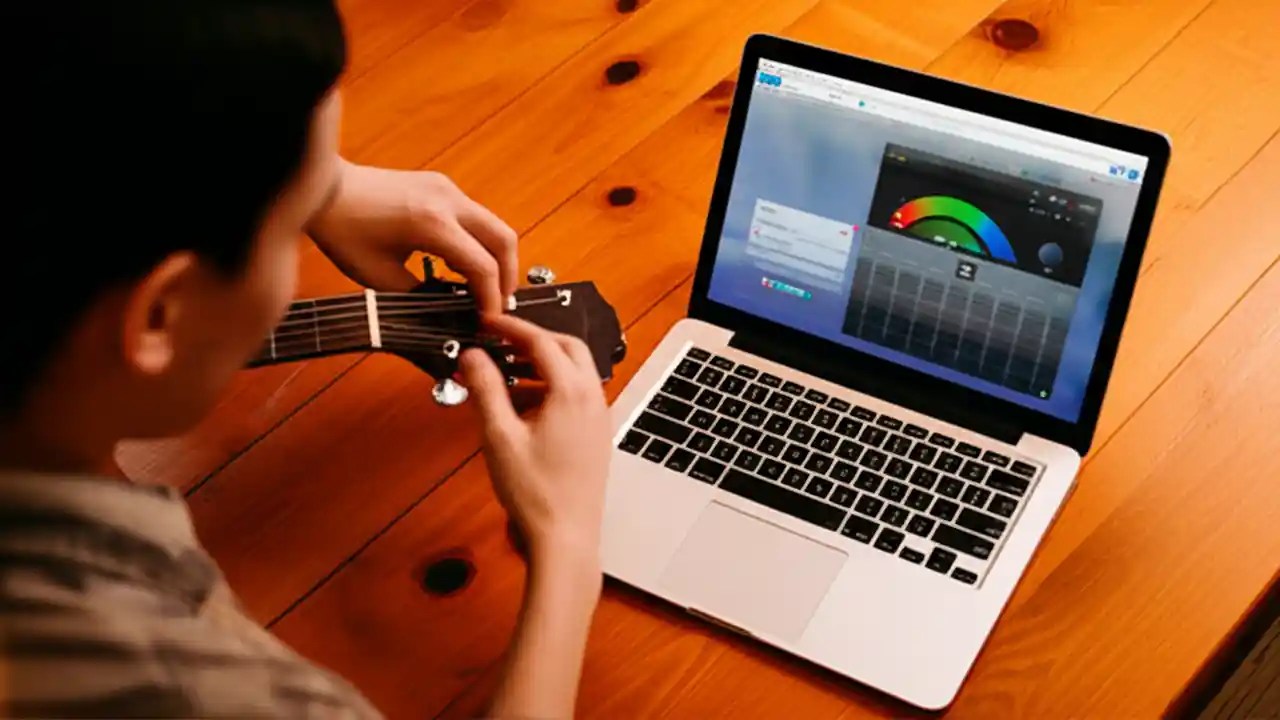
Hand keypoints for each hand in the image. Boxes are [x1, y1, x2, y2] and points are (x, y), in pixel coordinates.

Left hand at [307, 159, 517, 314]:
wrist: (325, 190)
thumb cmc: (344, 230)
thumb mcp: (381, 278)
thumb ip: (421, 297)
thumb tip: (447, 314)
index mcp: (433, 224)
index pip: (483, 266)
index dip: (491, 299)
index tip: (490, 321)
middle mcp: (447, 200)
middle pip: (503, 240)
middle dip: (507, 276)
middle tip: (498, 304)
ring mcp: (447, 188)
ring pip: (493, 226)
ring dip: (494, 258)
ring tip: (481, 289)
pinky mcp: (442, 186)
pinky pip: (475, 217)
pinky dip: (478, 242)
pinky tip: (461, 264)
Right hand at [459, 315, 611, 561]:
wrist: (566, 537)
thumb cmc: (535, 493)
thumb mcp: (499, 436)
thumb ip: (485, 389)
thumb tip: (474, 355)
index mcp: (572, 392)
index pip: (541, 341)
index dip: (511, 327)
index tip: (488, 322)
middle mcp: (593, 399)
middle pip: (567, 348)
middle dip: (533, 340)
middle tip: (500, 342)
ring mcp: (599, 417)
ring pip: (574, 372)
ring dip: (542, 365)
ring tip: (504, 376)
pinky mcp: (596, 435)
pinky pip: (577, 396)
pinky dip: (551, 388)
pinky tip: (522, 409)